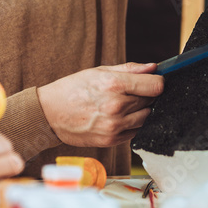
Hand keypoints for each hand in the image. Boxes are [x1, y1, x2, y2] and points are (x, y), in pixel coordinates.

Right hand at [38, 62, 163, 147]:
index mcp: (114, 85)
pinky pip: (134, 131)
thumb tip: (153, 68)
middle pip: (151, 101)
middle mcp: (116, 107)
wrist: (50, 114)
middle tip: (129, 92)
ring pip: (146, 117)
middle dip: (145, 95)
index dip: (157, 82)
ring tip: (122, 105)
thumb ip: (129, 70)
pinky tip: (117, 117)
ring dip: (140, 111)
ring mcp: (114, 126)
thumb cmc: (72, 89)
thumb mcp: (99, 71)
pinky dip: (131, 124)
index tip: (153, 82)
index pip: (155, 86)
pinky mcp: (111, 140)